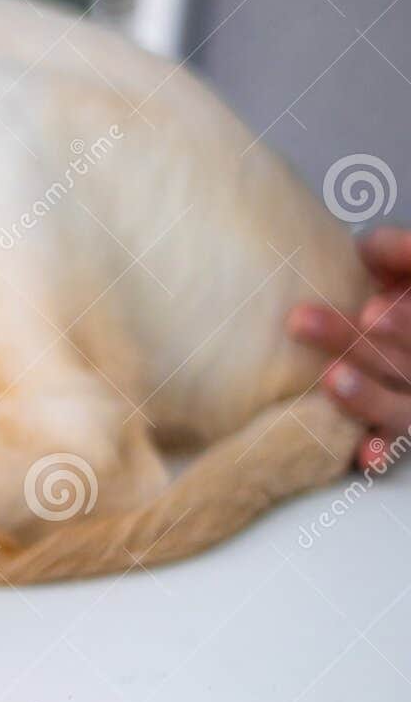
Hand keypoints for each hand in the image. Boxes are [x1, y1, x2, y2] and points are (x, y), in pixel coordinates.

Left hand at [288, 227, 410, 468]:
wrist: (382, 319)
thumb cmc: (387, 284)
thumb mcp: (394, 262)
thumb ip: (395, 250)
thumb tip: (372, 245)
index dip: (404, 321)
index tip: (370, 309)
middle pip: (405, 361)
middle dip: (357, 343)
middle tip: (301, 321)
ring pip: (404, 406)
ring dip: (370, 397)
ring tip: (330, 379)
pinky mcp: (398, 426)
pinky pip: (395, 443)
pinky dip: (381, 449)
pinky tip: (363, 455)